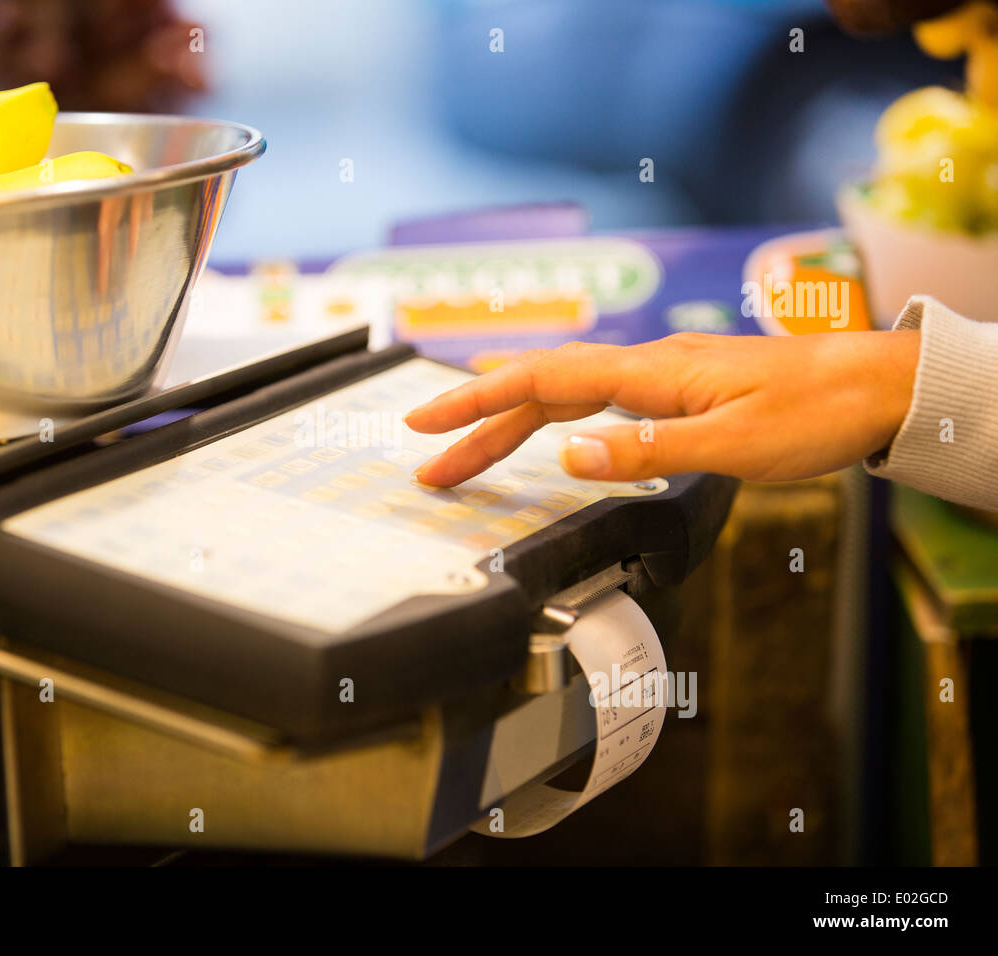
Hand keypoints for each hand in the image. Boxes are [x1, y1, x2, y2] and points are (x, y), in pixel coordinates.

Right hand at [406, 331, 920, 485]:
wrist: (878, 386)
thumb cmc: (817, 411)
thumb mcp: (736, 443)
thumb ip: (649, 450)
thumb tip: (569, 456)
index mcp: (650, 373)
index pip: (543, 382)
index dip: (478, 402)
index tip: (428, 423)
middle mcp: (644, 366)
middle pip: (539, 388)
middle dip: (476, 421)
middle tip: (427, 457)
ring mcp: (657, 376)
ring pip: (562, 393)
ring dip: (508, 422)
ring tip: (462, 449)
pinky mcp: (672, 391)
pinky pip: (590, 398)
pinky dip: (548, 411)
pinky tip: (539, 422)